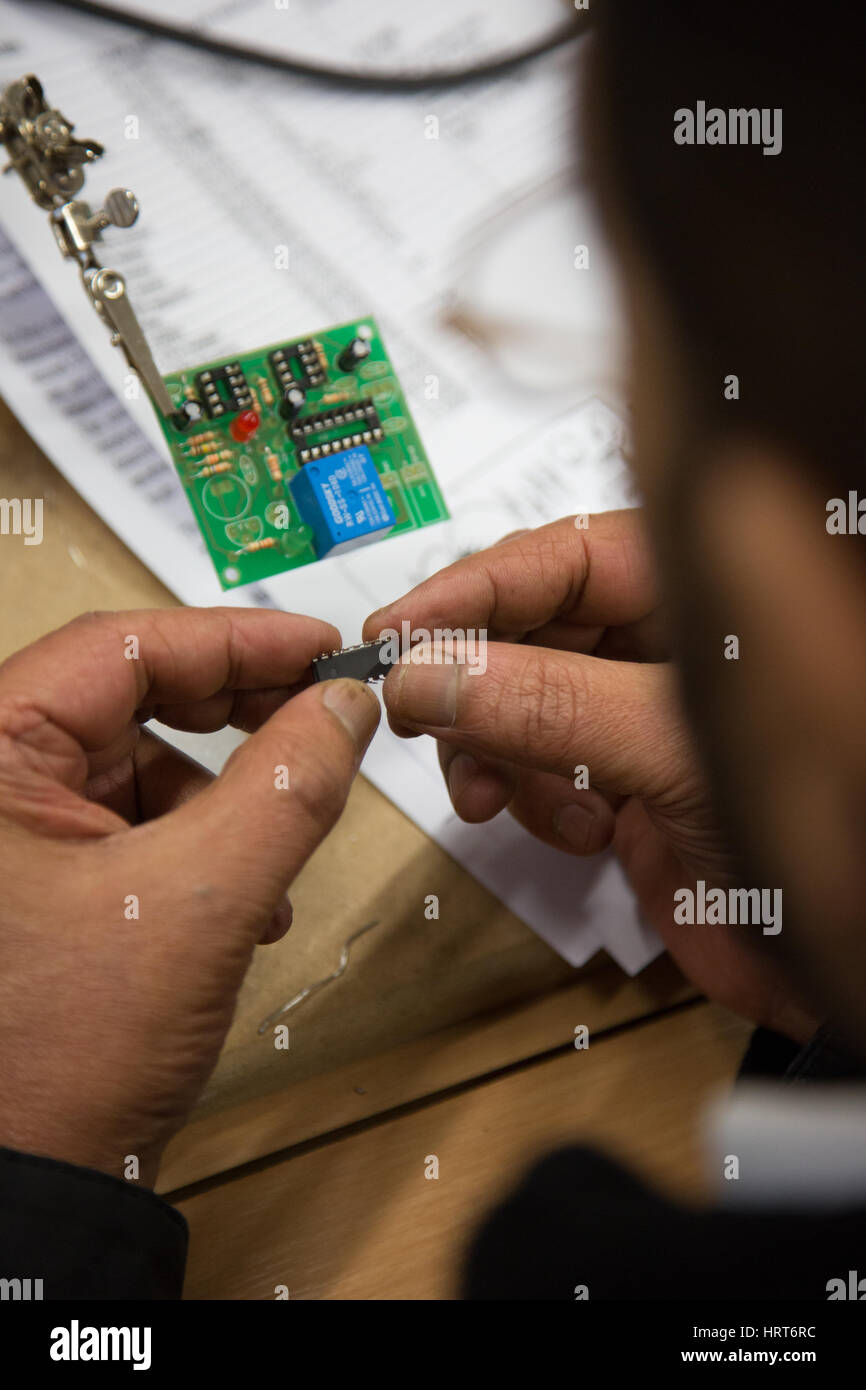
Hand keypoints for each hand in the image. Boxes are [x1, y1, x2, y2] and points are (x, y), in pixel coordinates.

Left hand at [0, 608, 378, 1184]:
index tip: (323, 648)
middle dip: (236, 712)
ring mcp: (12, 836)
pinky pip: (137, 826)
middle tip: (320, 713)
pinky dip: (203, 849)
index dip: (235, 639)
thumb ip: (286, 784)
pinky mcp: (40, 882)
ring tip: (275, 858)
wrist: (28, 1191)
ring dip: (226, 799)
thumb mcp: (202, 899)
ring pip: (142, 765)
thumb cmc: (69, 1052)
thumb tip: (344, 705)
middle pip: (130, 697)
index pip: (120, 648)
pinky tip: (245, 906)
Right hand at [364, 511, 817, 1044]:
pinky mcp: (624, 784)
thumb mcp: (672, 746)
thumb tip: (429, 672)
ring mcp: (638, 717)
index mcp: (696, 598)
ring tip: (497, 793)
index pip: (561, 557)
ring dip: (496, 753)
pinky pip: (538, 772)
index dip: (471, 590)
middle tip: (419, 715)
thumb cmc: (823, 826)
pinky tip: (578, 831)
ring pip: (518, 706)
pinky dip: (532, 802)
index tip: (395, 630)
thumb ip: (547, 704)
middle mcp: (662, 647)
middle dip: (473, 682)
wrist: (848, 954)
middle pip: (526, 629)